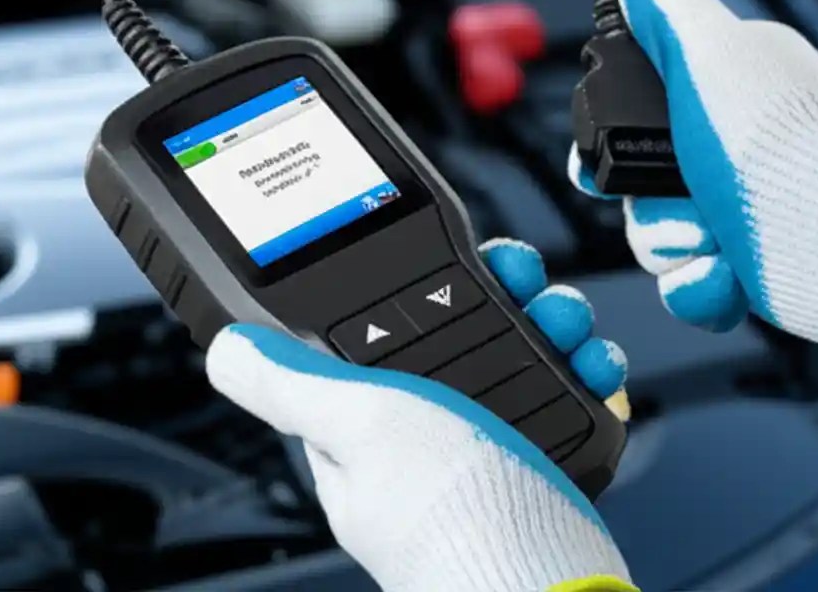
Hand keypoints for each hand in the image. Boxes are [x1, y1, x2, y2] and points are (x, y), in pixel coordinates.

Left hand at [206, 239, 633, 591]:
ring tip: (566, 322)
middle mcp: (427, 439)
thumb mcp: (356, 424)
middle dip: (503, 296)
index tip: (455, 258)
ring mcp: (490, 450)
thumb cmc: (449, 517)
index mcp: (365, 430)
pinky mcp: (546, 464)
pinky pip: (566, 395)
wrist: (546, 584)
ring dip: (551, 324)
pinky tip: (592, 366)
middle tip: (525, 281)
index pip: (379, 333)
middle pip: (461, 333)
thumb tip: (225, 348)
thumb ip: (291, 382)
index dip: (416, 288)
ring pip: (521, 356)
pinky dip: (585, 372)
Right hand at [570, 0, 817, 360]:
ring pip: (659, 232)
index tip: (598, 154)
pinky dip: (698, 284)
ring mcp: (746, 205)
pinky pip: (689, 279)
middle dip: (648, 201)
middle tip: (674, 198)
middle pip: (642, 177)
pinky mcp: (750, 263)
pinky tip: (721, 272)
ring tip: (710, 238)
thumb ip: (665, 7)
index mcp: (737, 85)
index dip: (614, 132)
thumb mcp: (707, 48)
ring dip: (672, 242)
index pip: (648, 102)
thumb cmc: (772, 145)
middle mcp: (741, 144)